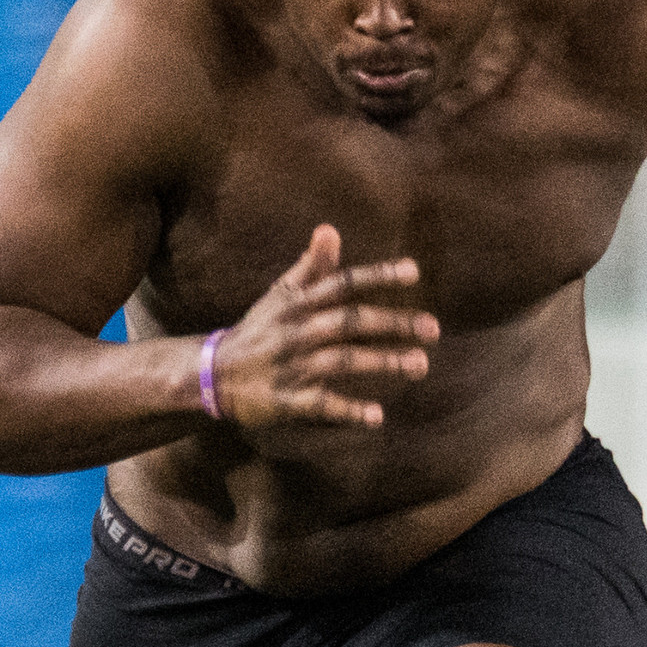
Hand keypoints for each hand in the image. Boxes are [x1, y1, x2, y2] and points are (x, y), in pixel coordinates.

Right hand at [205, 224, 436, 427]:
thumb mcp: (279, 296)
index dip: (377, 276)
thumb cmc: (257, 331)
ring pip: (342, 360)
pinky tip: (377, 417)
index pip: (342, 283)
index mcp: (297, 304)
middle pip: (350, 322)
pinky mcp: (287, 399)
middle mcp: (297, 331)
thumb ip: (309, 267)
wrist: (214, 374)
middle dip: (392, 323)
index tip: (414, 272)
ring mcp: (293, 366)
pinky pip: (321, 404)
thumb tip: (330, 230)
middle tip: (433, 328)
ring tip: (419, 364)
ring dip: (382, 362)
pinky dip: (348, 411)